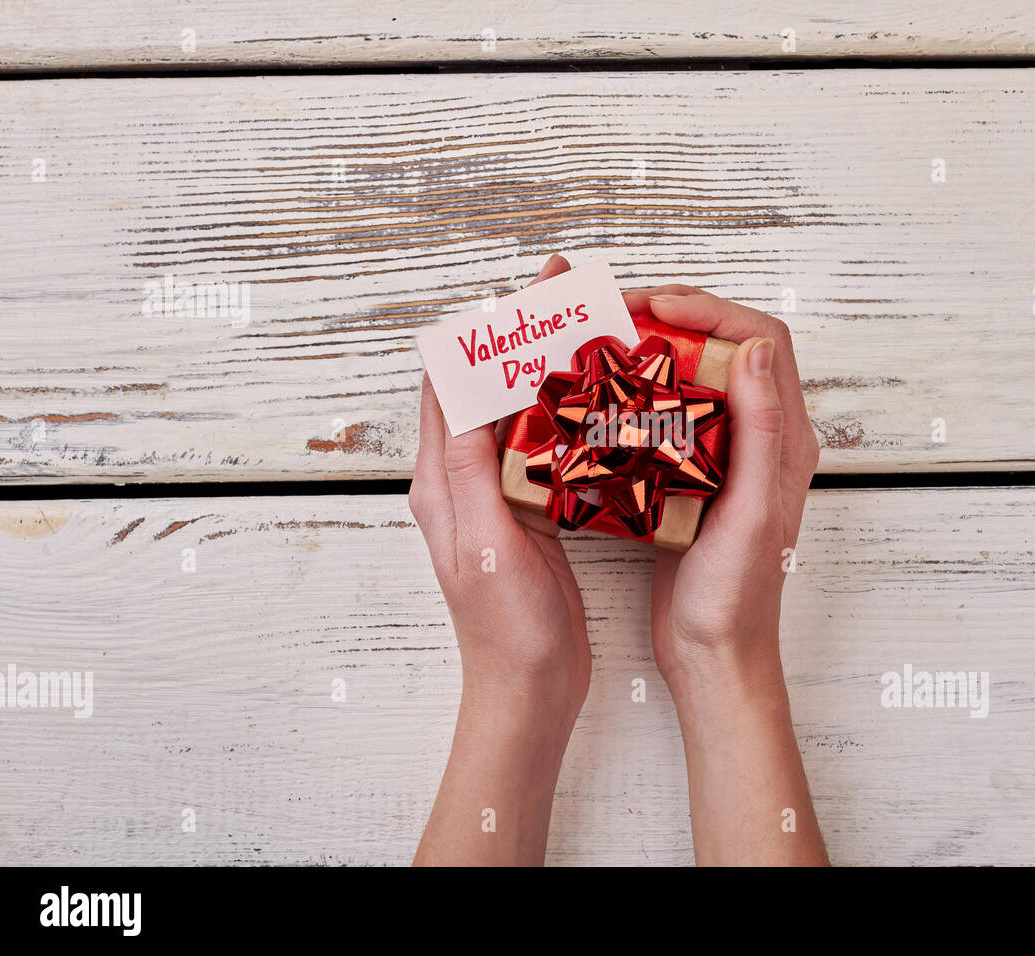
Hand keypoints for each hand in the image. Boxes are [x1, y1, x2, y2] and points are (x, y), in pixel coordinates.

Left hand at [410, 254, 587, 864]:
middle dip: (517, 330)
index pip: (449, 380)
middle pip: (477, 383)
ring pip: (507, 407)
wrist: (525, 691)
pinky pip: (532, 441)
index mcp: (442, 482)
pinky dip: (556, 405)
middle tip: (568, 291)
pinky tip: (591, 397)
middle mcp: (457, 481)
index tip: (532, 286)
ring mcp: (488, 496)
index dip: (485, 326)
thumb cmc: (508, 631)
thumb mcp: (487, 545)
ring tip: (583, 327)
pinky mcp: (520, 513)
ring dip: (537, 362)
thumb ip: (471, 468)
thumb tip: (462, 387)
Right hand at [622, 284, 827, 865]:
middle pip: (726, 347)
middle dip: (674, 316)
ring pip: (696, 376)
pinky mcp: (695, 478)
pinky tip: (603, 396)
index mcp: (786, 440)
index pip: (762, 340)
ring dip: (654, 349)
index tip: (654, 306)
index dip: (710, 309)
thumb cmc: (738, 597)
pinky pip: (673, 413)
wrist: (717, 654)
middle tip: (617, 313)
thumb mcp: (753, 512)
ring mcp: (728, 457)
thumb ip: (762, 431)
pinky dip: (641, 391)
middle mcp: (763, 439)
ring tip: (605, 342)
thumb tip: (757, 349)